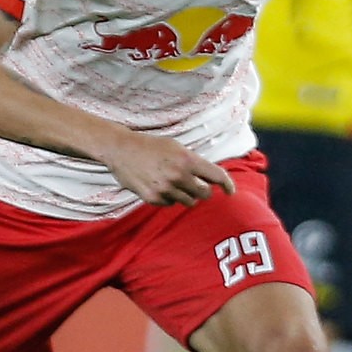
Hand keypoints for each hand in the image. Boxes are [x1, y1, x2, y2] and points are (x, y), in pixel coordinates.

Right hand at [105, 129, 238, 207]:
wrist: (121, 149)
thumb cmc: (152, 146)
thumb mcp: (177, 147)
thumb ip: (194, 162)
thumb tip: (211, 178)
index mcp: (188, 160)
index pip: (217, 176)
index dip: (228, 185)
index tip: (230, 191)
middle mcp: (179, 175)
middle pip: (205, 194)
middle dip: (204, 191)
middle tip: (197, 186)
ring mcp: (165, 188)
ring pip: (188, 202)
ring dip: (186, 195)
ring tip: (174, 183)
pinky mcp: (153, 198)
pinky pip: (170, 204)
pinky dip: (169, 198)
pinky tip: (159, 185)